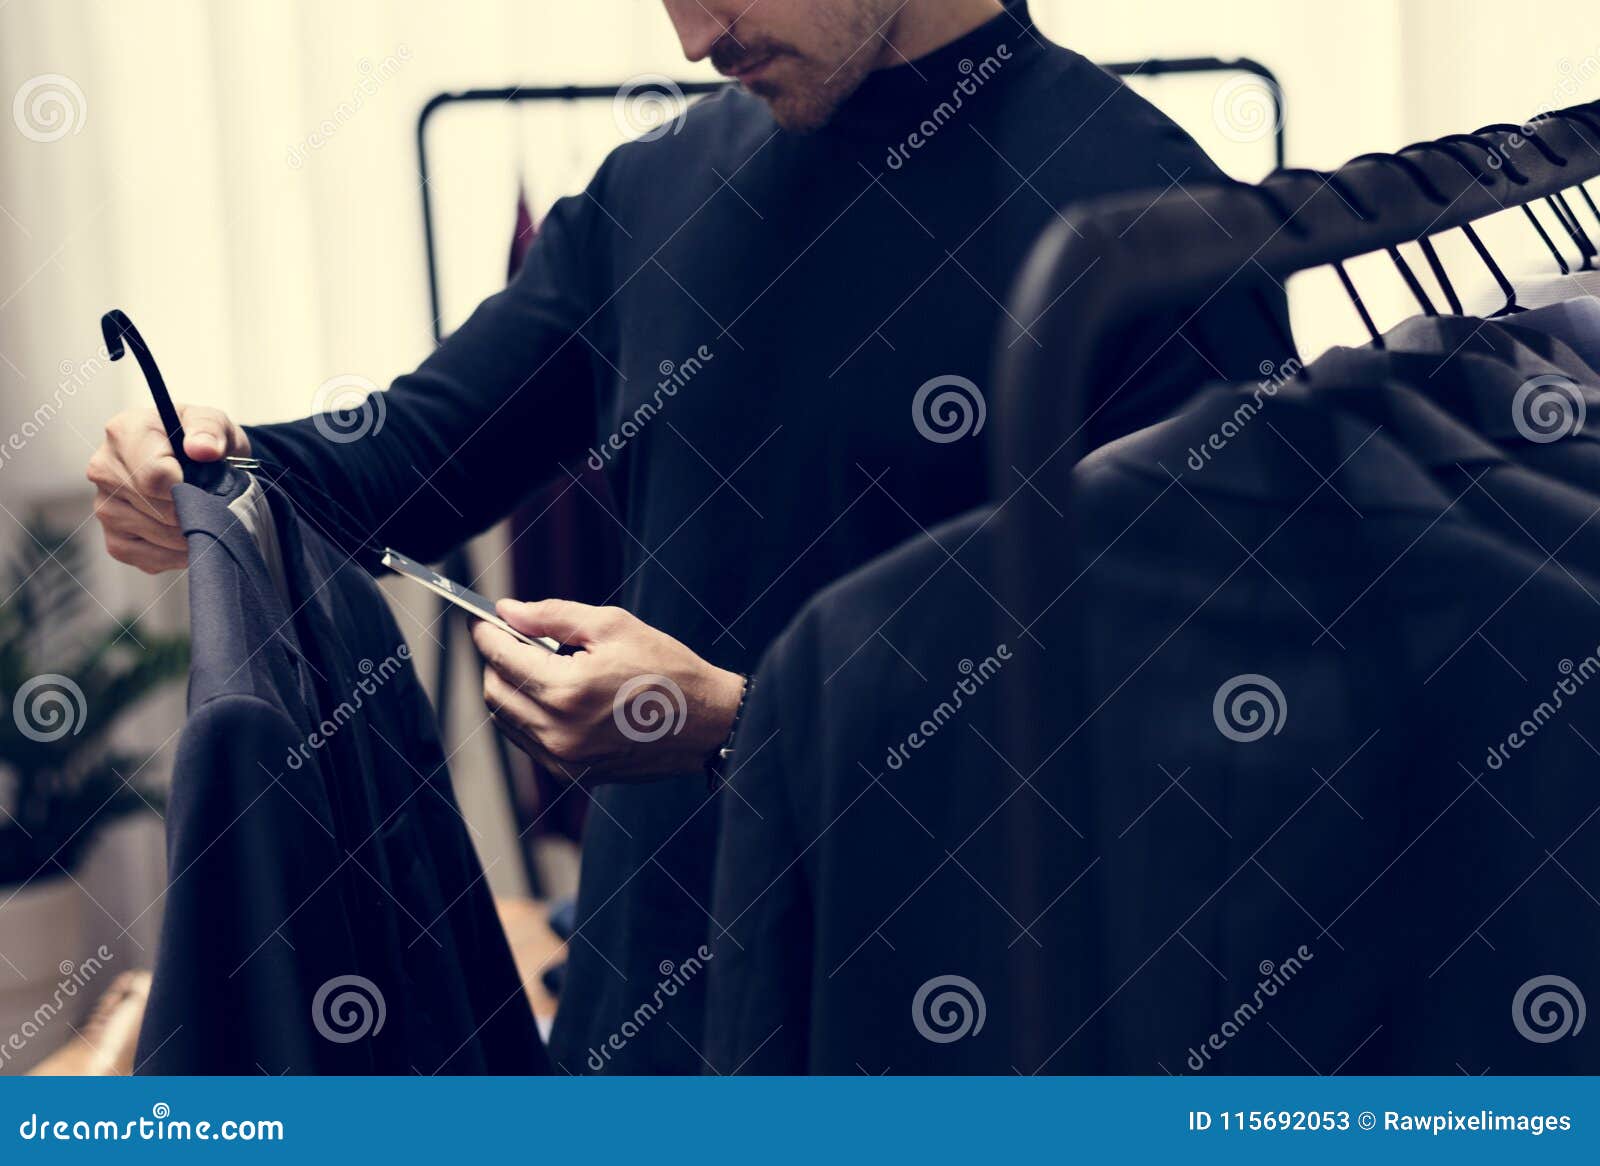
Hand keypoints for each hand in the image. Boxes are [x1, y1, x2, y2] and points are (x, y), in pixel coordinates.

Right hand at [86, 405, 250, 572]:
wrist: (196, 463)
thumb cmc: (201, 439)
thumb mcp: (213, 423)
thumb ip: (210, 429)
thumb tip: (203, 449)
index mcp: (123, 433)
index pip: (153, 475)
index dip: (188, 488)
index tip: (206, 484)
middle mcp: (103, 469)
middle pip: (158, 509)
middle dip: (195, 510)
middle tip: (213, 501)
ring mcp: (105, 507)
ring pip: (157, 535)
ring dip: (190, 533)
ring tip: (203, 514)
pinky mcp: (114, 540)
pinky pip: (149, 559)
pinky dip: (179, 554)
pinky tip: (189, 535)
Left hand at [472, 599, 744, 783]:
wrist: (707, 723)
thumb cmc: (668, 669)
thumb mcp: (613, 626)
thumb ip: (552, 616)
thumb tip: (508, 611)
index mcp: (568, 690)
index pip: (501, 658)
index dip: (486, 634)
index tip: (483, 621)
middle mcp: (559, 731)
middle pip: (494, 692)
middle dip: (496, 662)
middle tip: (515, 641)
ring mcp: (564, 759)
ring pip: (507, 720)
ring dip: (511, 690)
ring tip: (542, 668)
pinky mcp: (573, 775)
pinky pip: (529, 743)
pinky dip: (529, 717)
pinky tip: (557, 697)